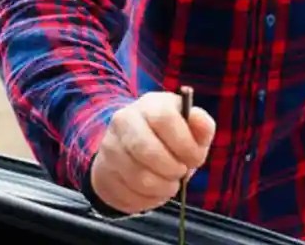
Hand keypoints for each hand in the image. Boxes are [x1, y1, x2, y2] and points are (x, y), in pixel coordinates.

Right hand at [89, 91, 215, 213]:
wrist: (133, 151)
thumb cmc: (169, 140)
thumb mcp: (190, 130)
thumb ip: (201, 126)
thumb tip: (198, 117)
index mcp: (150, 105)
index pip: (164, 119)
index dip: (185, 144)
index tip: (195, 159)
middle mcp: (124, 121)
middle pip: (147, 150)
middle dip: (172, 169)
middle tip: (180, 173)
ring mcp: (110, 147)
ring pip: (138, 177)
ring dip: (162, 187)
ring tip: (170, 183)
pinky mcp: (103, 173)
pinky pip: (128, 194)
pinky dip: (148, 199)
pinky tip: (154, 190)